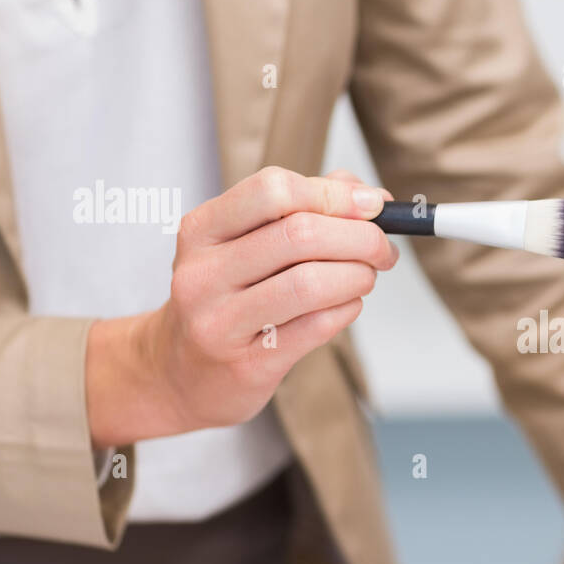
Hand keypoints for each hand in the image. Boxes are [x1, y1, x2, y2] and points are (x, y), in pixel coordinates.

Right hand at [86, 166, 396, 446]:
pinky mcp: (247, 364)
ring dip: (357, 276)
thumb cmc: (226, 299)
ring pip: (310, 283)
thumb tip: (370, 198)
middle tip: (382, 249)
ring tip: (365, 278)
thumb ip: (305, 209)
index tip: (374, 206)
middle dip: (361, 238)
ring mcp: (220, 322)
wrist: (181, 373)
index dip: (335, 195)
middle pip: (300, 235)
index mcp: (202, 229)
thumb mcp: (245, 244)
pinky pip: (315, 327)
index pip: (274, 191)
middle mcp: (203, 273)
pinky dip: (346, 310)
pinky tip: (348, 305)